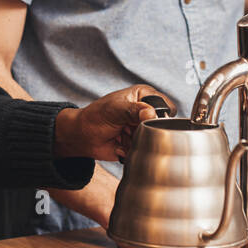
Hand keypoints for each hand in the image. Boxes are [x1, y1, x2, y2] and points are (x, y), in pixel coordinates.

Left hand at [53, 85, 171, 161]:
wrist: (83, 136)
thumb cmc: (96, 116)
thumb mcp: (115, 109)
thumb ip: (135, 110)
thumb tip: (151, 114)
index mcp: (144, 96)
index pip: (165, 106)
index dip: (158, 115)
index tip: (142, 119)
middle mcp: (146, 112)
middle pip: (161, 126)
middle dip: (145, 131)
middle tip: (127, 128)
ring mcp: (143, 128)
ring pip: (154, 140)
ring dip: (137, 141)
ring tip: (121, 135)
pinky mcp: (138, 143)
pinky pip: (144, 151)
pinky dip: (131, 150)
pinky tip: (119, 144)